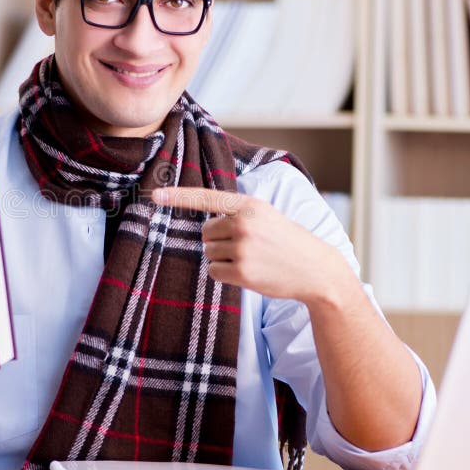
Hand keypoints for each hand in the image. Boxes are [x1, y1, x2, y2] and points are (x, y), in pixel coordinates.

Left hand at [152, 187, 352, 305]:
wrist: (315, 269)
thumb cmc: (286, 241)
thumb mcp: (265, 215)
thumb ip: (236, 212)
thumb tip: (205, 222)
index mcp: (248, 205)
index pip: (206, 197)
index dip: (178, 196)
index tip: (154, 195)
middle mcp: (243, 224)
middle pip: (204, 233)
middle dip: (218, 240)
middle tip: (246, 246)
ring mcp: (243, 249)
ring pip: (208, 252)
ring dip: (222, 258)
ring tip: (251, 258)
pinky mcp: (243, 272)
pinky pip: (213, 271)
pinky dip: (224, 273)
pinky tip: (247, 272)